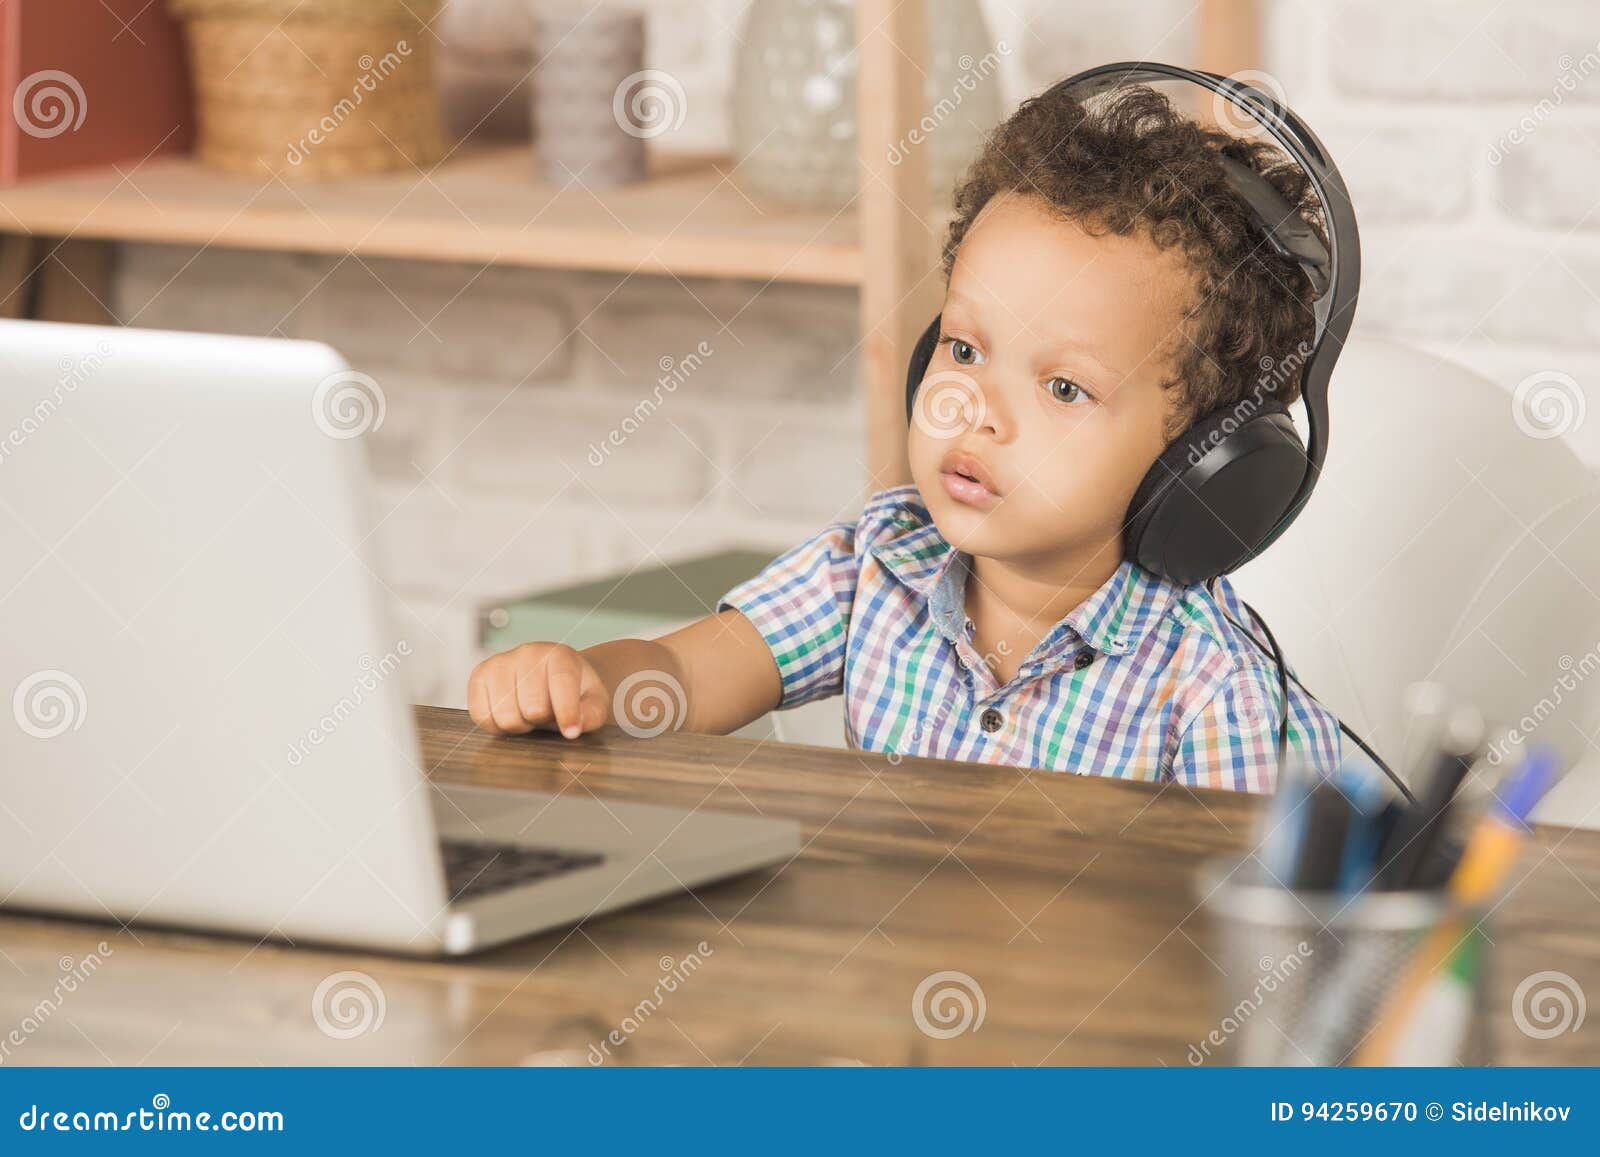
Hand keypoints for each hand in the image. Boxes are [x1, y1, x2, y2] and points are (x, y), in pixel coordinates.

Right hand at [467, 642, 608, 737]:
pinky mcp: (479, 675)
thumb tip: (575, 726)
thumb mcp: (594, 702)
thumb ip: (592, 714)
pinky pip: (481, 715)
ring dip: (519, 725)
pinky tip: (509, 715)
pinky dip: (495, 726)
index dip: (566, 712)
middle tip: (546, 715)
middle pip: (532, 707)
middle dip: (541, 721)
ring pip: (505, 714)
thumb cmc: (575, 692)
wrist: (552, 678)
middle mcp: (528, 653)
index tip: (571, 733)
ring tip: (528, 714)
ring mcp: (501, 662)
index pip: (561, 682)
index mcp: (560, 655)